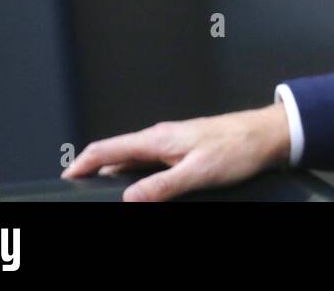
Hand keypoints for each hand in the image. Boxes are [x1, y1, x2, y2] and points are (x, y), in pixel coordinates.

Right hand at [61, 103, 291, 201]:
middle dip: (94, 171)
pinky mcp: (184, 148)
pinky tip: (141, 188)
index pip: (108, 148)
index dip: (82, 163)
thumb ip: (162, 186)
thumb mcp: (198, 172)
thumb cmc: (238, 148)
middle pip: (117, 154)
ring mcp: (173, 142)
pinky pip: (151, 161)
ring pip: (134, 158)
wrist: (267, 135)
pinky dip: (136, 174)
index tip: (65, 179)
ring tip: (103, 192)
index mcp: (158, 138)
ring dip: (115, 174)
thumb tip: (128, 198)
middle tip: (80, 191)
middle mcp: (161, 136)